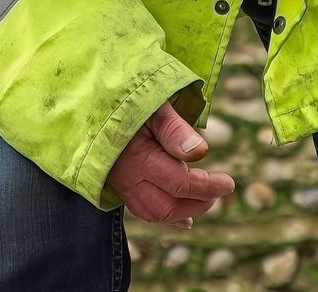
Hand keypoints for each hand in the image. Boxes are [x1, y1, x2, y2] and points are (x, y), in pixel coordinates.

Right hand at [105, 102, 234, 227]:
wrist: (89, 101)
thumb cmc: (126, 98)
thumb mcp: (153, 105)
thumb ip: (174, 128)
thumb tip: (199, 152)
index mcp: (137, 157)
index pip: (180, 184)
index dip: (208, 187)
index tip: (229, 183)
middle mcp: (126, 177)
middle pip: (166, 207)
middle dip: (197, 204)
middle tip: (217, 191)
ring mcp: (119, 183)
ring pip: (153, 213)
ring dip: (182, 211)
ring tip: (204, 200)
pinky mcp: (117, 183)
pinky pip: (141, 209)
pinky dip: (166, 215)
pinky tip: (185, 218)